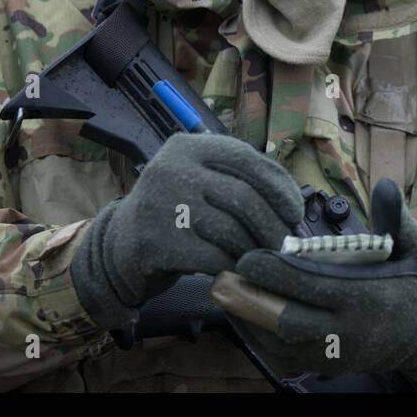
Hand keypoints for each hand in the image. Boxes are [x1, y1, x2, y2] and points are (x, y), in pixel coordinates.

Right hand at [70, 133, 303, 329]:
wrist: (121, 246)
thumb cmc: (176, 212)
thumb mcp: (200, 180)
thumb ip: (238, 179)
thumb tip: (293, 203)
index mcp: (188, 147)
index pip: (248, 160)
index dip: (279, 187)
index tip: (295, 212)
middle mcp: (172, 169)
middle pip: (244, 198)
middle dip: (272, 226)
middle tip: (283, 245)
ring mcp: (162, 205)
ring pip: (231, 230)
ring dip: (254, 249)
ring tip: (261, 258)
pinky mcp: (156, 242)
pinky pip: (213, 257)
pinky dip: (233, 265)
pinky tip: (238, 270)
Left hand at [209, 178, 416, 377]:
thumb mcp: (415, 246)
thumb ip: (395, 216)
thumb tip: (384, 183)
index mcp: (367, 297)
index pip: (311, 284)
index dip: (274, 271)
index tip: (249, 256)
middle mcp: (350, 331)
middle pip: (287, 320)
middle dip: (251, 298)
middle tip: (224, 276)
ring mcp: (338, 355)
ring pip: (280, 345)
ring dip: (248, 320)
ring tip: (225, 295)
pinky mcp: (330, 368)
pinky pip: (285, 360)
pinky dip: (260, 340)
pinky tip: (244, 318)